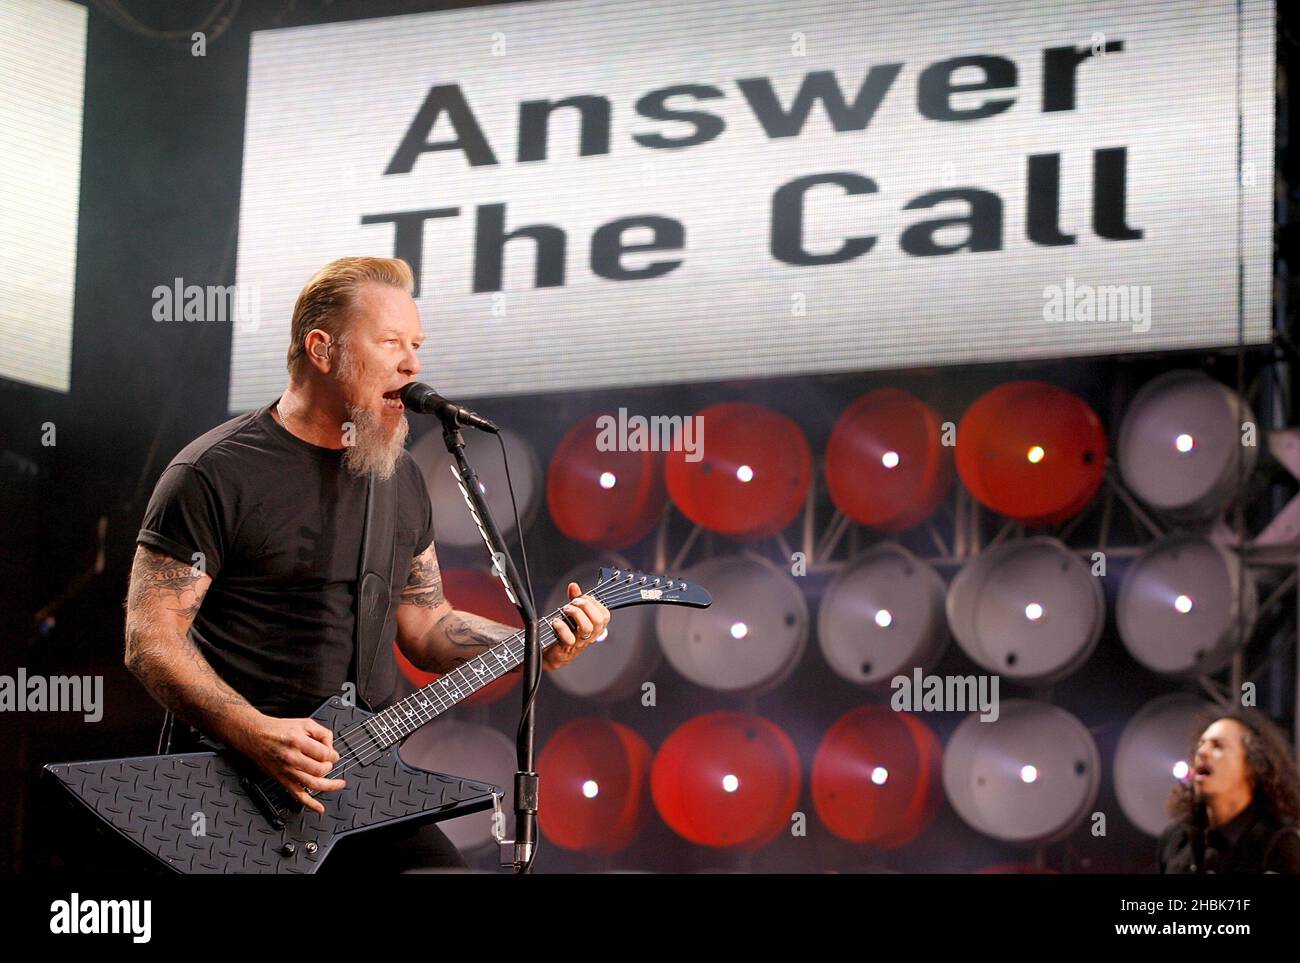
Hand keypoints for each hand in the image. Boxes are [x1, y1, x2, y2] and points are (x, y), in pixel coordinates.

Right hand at [230, 712, 345, 813]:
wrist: (256, 736)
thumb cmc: (279, 729)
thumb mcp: (304, 723)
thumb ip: (322, 733)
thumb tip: (331, 747)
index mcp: (298, 742)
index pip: (324, 754)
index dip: (333, 754)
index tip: (332, 754)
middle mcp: (292, 758)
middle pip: (320, 770)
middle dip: (329, 766)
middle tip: (328, 763)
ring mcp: (287, 771)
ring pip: (312, 784)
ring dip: (328, 785)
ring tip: (338, 784)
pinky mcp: (282, 779)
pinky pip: (297, 795)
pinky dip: (309, 803)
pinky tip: (319, 808)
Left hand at [545, 582, 610, 670]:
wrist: (555, 654)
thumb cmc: (566, 633)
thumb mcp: (573, 615)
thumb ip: (575, 599)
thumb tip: (574, 586)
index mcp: (594, 628)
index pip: (605, 615)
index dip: (595, 603)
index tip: (584, 598)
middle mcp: (589, 636)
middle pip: (598, 620)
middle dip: (586, 606)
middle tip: (574, 602)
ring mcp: (579, 642)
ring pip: (586, 628)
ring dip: (575, 614)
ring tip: (566, 609)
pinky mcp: (566, 647)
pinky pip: (568, 638)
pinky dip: (561, 626)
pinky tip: (556, 621)